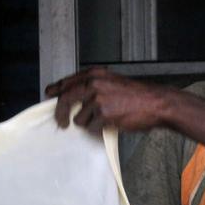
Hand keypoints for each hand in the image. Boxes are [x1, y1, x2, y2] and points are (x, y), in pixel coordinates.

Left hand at [44, 67, 170, 132]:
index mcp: (95, 75)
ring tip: (106, 119)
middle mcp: (93, 84)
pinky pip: (91, 128)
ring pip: (79, 119)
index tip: (49, 94)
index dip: (56, 90)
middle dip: (60, 113)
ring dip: (89, 123)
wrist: (155, 103)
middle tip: (61, 122)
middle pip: (65, 100)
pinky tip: (111, 123)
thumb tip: (73, 97)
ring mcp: (97, 99)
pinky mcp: (103, 114)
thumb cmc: (136, 95)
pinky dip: (98, 129)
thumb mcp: (112, 82)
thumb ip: (92, 86)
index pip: (67, 82)